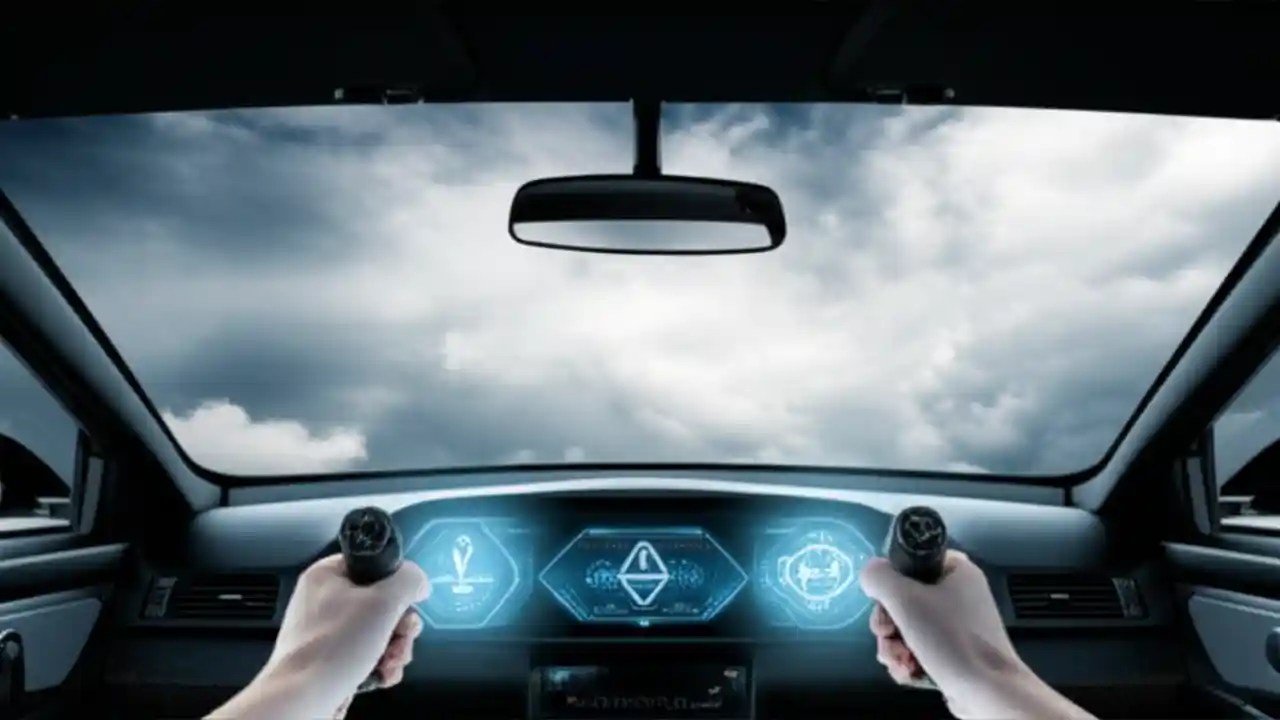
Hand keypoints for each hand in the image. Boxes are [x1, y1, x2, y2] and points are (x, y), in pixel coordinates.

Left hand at [209, 554, 429, 719]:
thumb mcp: (384, 601)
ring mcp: (326, 634)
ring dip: (395, 649)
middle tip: (401, 638)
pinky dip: (381, 665)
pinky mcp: (330, 661)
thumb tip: (419, 582)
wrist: (302, 699)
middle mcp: (324, 601)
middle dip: (400, 626)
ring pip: (378, 632)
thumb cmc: (336, 645)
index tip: (405, 603)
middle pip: (381, 603)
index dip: (395, 584)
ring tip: (391, 663)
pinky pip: (366, 654)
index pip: (373, 566)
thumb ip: (409, 581)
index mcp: (327, 575)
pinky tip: (384, 675)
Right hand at [860, 550, 1091, 718]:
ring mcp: (958, 628)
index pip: (914, 563)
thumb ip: (879, 577)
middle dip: (888, 624)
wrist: (988, 692)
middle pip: (905, 600)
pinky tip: (907, 672)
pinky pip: (920, 650)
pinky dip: (908, 661)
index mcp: (957, 572)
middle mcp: (960, 597)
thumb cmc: (950, 638)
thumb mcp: (905, 598)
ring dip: (894, 646)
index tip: (884, 602)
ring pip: (908, 629)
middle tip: (886, 636)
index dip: (893, 582)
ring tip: (899, 661)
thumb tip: (871, 572)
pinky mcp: (955, 655)